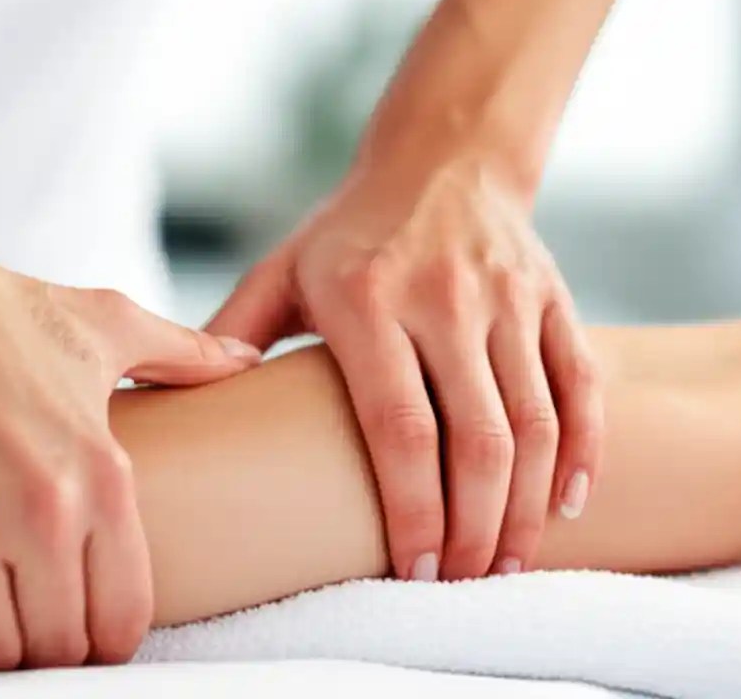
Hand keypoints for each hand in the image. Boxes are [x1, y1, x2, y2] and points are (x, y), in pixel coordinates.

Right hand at [0, 242, 259, 668]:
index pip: (123, 618)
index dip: (107, 642)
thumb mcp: (107, 324)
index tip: (88, 632)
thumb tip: (248, 359)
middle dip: (50, 646)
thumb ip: (185, 355)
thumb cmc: (1, 308)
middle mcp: (39, 512)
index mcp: (102, 475)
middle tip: (32, 622)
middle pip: (57, 648)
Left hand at [207, 153, 601, 581]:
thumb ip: (228, 335)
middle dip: (476, 529)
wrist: (443, 156)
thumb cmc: (347, 233)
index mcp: (366, 299)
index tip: (414, 572)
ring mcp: (507, 297)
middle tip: (463, 584)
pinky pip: (581, 384)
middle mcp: (444, 298)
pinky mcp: (552, 297)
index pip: (400, 427)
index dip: (413, 510)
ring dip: (528, 507)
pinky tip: (568, 502)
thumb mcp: (281, 272)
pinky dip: (583, 451)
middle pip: (478, 440)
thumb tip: (156, 400)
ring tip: (507, 564)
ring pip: (537, 422)